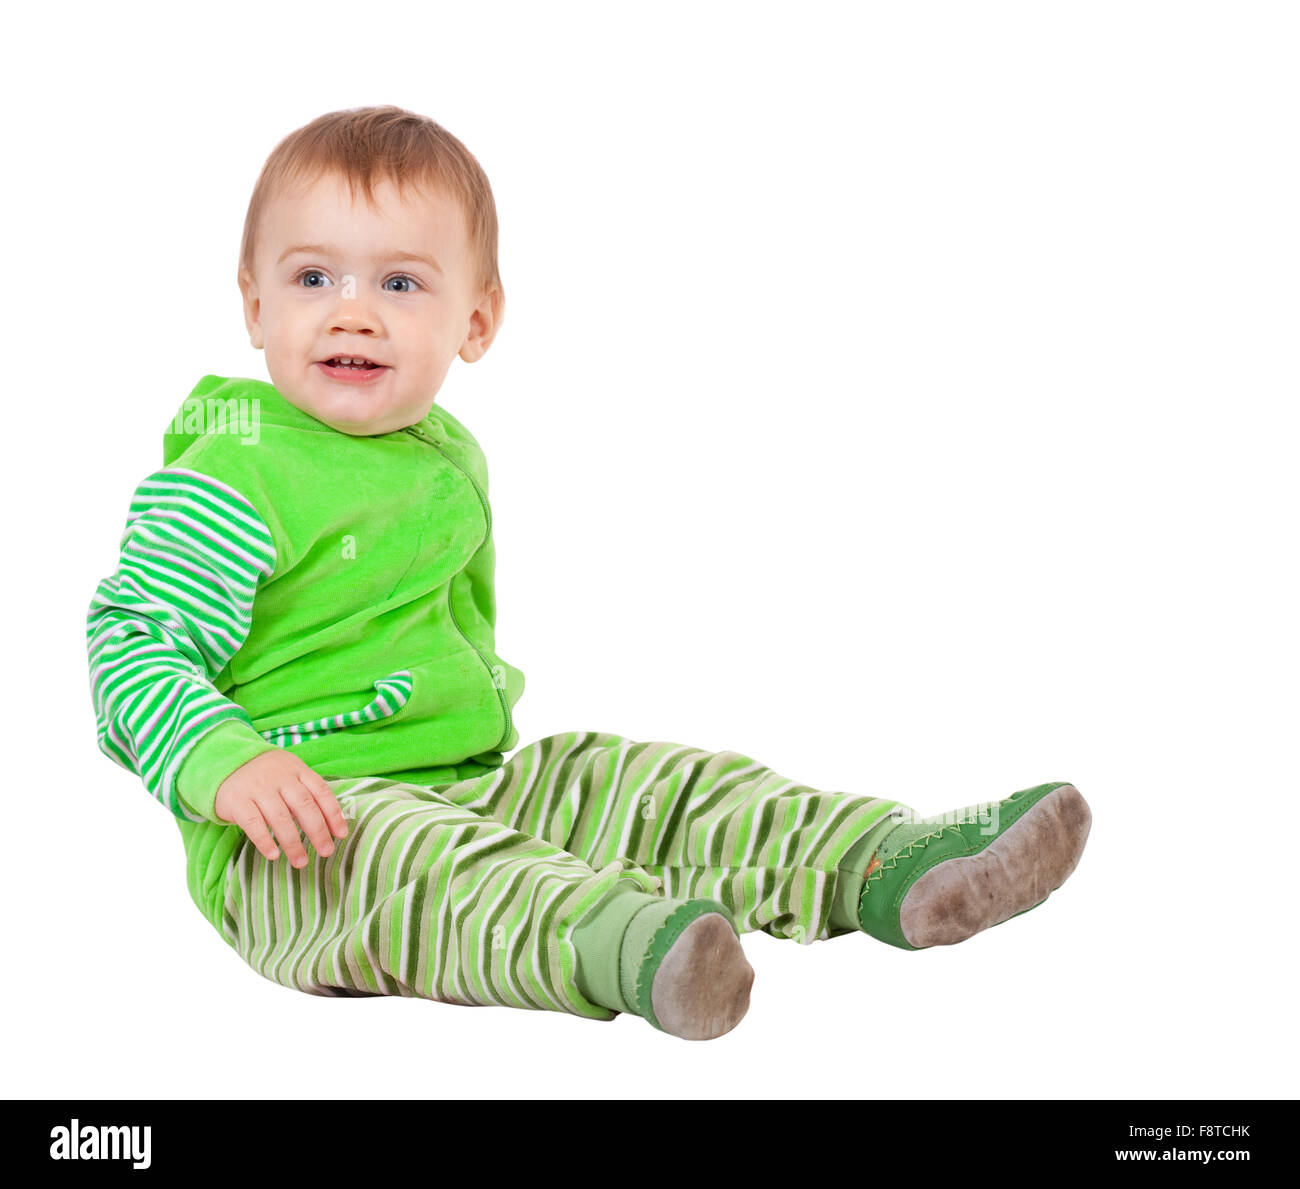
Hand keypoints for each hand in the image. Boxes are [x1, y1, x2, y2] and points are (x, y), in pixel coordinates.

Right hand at [213, 750, 348, 867]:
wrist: (226, 765)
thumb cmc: (268, 777)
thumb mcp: (290, 776)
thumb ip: (308, 793)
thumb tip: (333, 824)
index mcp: (297, 770)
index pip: (320, 791)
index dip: (333, 813)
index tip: (341, 834)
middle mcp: (279, 777)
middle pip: (303, 805)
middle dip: (317, 831)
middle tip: (326, 851)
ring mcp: (257, 788)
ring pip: (279, 817)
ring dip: (292, 842)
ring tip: (301, 861)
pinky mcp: (237, 801)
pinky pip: (252, 823)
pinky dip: (264, 840)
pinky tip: (273, 855)